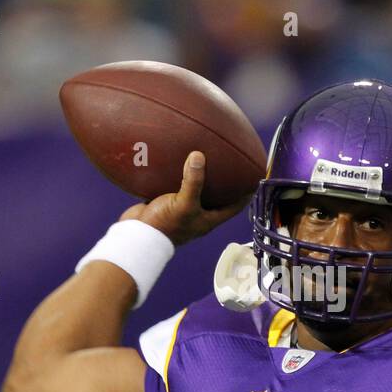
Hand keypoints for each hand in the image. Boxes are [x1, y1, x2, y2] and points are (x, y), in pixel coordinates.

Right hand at [119, 151, 250, 245]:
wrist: (136, 236)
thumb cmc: (165, 226)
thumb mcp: (184, 204)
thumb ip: (193, 181)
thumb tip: (199, 155)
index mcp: (209, 218)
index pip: (235, 205)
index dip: (246, 193)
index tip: (254, 176)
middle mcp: (197, 214)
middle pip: (217, 195)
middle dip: (224, 180)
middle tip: (230, 160)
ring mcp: (181, 208)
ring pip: (195, 189)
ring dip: (199, 175)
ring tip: (205, 155)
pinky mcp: (165, 202)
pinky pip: (175, 185)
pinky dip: (177, 174)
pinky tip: (176, 159)